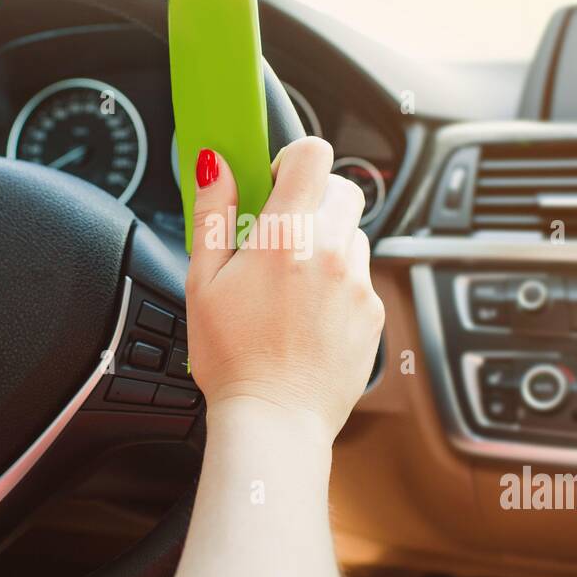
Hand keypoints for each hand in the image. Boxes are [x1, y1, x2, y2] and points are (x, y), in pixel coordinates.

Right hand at [186, 136, 384, 441]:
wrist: (275, 420)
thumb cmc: (233, 358)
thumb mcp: (203, 281)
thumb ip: (212, 214)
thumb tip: (214, 164)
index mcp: (286, 237)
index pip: (314, 156)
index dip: (294, 159)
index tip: (276, 180)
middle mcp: (331, 254)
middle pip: (343, 189)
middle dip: (314, 200)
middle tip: (281, 233)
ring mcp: (358, 285)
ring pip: (353, 236)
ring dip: (327, 244)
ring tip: (292, 283)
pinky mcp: (373, 314)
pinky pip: (359, 278)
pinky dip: (338, 284)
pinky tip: (308, 315)